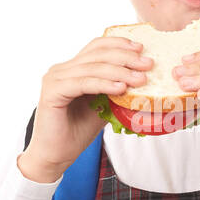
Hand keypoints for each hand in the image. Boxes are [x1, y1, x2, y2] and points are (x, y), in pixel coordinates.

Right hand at [17, 36, 154, 180]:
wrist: (55, 156)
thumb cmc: (76, 132)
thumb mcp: (103, 107)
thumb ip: (115, 91)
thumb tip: (142, 80)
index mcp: (72, 69)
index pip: (96, 47)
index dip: (119, 43)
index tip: (141, 48)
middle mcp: (61, 70)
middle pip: (97, 54)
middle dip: (125, 58)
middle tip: (148, 64)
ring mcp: (55, 79)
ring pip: (92, 68)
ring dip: (119, 71)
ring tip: (140, 78)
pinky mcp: (52, 92)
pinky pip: (83, 83)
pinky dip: (104, 84)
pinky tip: (121, 88)